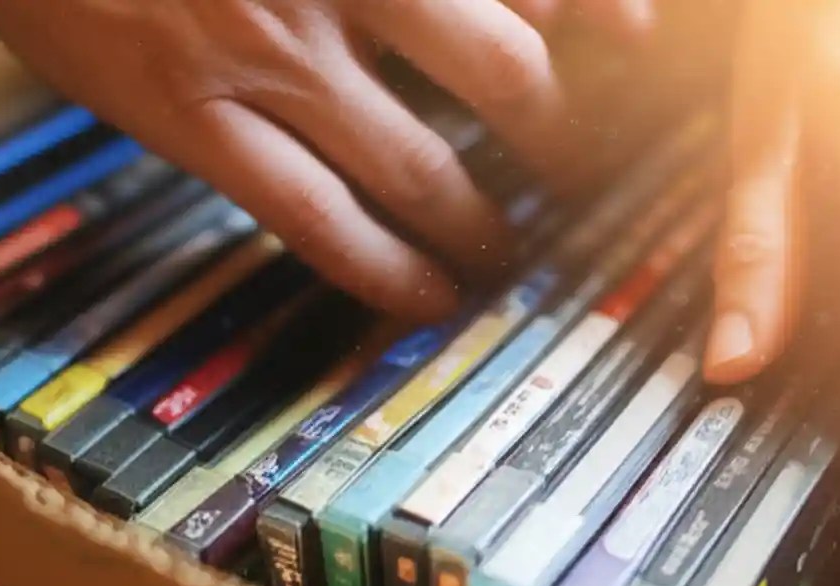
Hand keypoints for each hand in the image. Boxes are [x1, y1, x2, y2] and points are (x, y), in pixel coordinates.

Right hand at [0, 0, 591, 321]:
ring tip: (510, 257)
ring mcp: (269, 59)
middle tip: (575, 169)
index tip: (643, 43)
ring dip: (484, 225)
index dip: (599, 10)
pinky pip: (318, 221)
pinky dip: (388, 273)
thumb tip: (524, 1)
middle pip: (503, 76)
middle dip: (558, 137)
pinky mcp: (197, 123)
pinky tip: (432, 302)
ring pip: (420, 167)